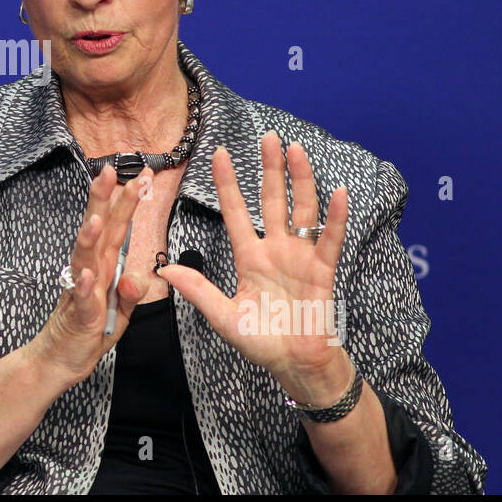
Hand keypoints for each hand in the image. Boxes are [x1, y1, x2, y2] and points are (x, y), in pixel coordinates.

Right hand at [29, 162, 153, 386]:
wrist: (60, 359)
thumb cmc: (89, 330)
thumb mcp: (120, 311)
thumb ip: (130, 292)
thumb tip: (138, 275)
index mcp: (103, 265)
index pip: (117, 226)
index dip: (127, 200)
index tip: (141, 175)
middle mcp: (90, 270)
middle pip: (98, 230)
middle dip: (103, 201)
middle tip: (108, 172)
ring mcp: (82, 290)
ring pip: (85, 258)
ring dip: (88, 238)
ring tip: (95, 219)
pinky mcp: (80, 315)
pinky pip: (83, 299)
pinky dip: (84, 286)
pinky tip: (87, 275)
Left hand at [157, 131, 351, 403]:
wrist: (294, 364)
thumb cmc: (261, 341)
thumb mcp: (223, 316)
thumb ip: (198, 291)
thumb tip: (164, 270)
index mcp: (249, 257)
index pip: (236, 212)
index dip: (227, 184)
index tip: (218, 153)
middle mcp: (275, 250)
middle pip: (272, 200)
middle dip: (270, 169)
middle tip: (269, 136)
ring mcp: (300, 257)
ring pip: (301, 210)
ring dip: (301, 180)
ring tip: (296, 150)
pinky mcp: (322, 270)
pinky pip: (329, 239)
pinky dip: (335, 217)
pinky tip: (337, 193)